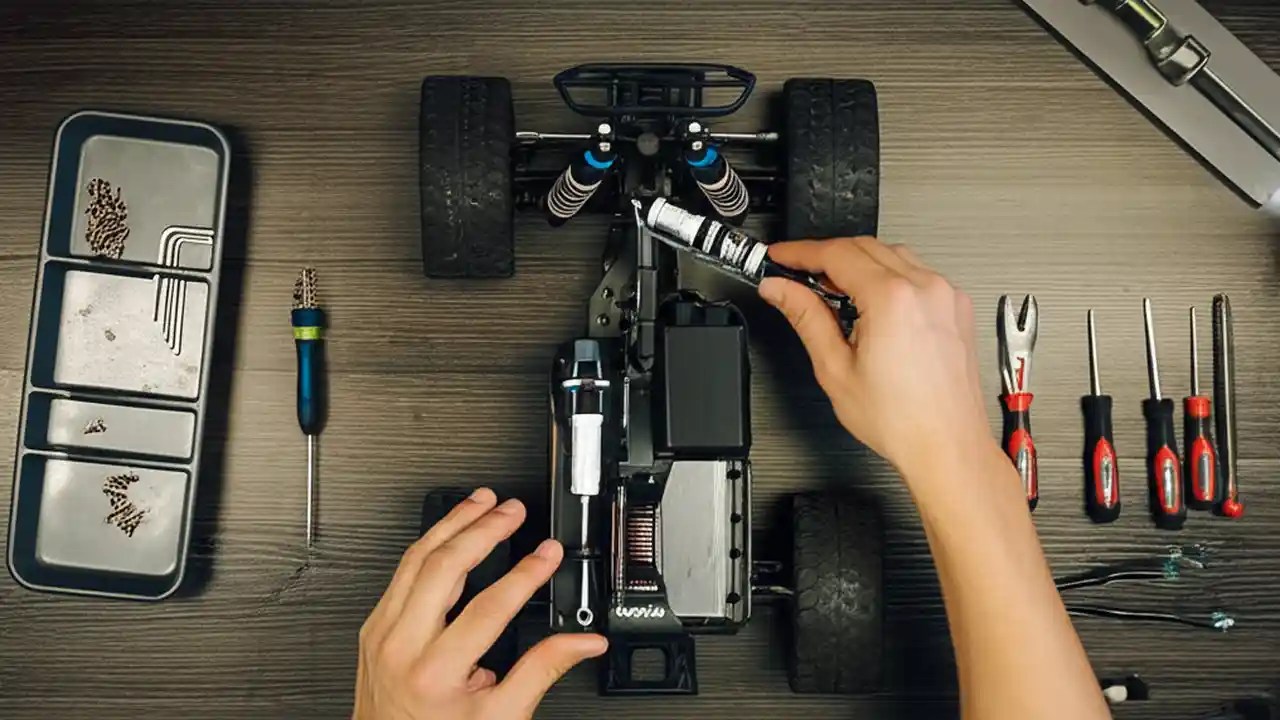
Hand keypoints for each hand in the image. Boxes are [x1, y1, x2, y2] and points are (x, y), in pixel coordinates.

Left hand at [354, 489, 606, 719]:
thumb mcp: (501, 717)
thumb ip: (543, 671)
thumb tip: (585, 643)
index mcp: (436, 672)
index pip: (488, 607)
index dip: (525, 574)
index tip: (548, 553)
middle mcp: (402, 647)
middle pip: (444, 568)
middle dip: (483, 530)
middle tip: (513, 510)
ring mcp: (382, 633)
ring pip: (415, 559)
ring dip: (452, 524)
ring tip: (483, 502)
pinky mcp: (374, 627)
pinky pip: (401, 572)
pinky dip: (429, 544)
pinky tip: (450, 531)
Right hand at [759, 238, 995, 480]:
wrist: (947, 446)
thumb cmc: (902, 420)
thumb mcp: (835, 368)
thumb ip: (805, 317)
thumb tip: (780, 290)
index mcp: (892, 299)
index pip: (836, 253)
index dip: (800, 252)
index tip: (780, 257)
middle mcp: (925, 288)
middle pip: (864, 246)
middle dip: (827, 256)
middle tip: (798, 276)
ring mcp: (946, 296)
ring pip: (893, 255)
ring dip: (859, 263)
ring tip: (833, 292)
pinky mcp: (956, 308)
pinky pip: (918, 273)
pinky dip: (889, 276)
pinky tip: (872, 302)